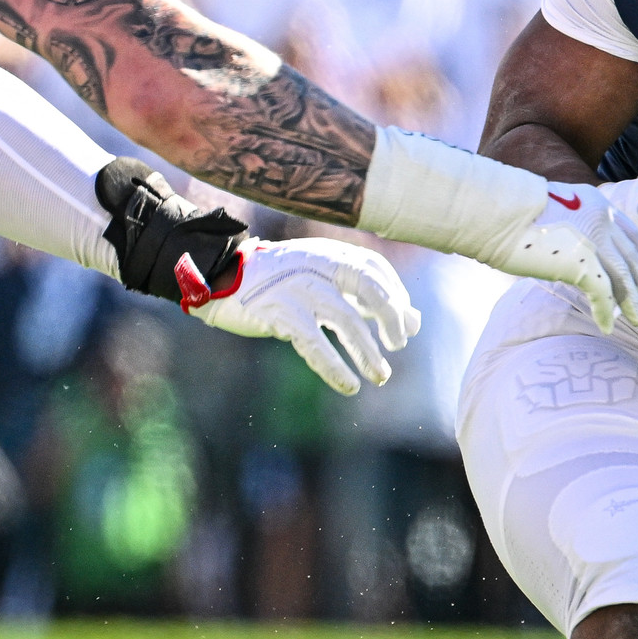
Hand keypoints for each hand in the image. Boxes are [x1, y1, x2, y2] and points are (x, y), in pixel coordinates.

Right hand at [182, 236, 419, 394]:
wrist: (221, 274)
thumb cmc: (280, 278)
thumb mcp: (326, 278)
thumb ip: (368, 296)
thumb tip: (416, 322)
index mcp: (331, 253)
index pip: (376, 270)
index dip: (396, 297)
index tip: (404, 324)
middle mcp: (319, 265)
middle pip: (369, 288)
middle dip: (391, 318)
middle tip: (399, 344)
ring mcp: (300, 288)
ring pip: (346, 320)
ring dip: (367, 351)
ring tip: (380, 375)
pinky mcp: (280, 313)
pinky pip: (314, 344)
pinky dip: (334, 367)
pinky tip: (348, 385)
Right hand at [482, 184, 637, 333]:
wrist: (494, 211)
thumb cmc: (509, 213)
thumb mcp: (552, 213)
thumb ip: (571, 228)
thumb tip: (571, 251)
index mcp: (596, 203)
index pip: (629, 233)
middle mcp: (602, 218)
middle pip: (632, 256)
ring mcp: (594, 239)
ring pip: (624, 277)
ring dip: (633, 302)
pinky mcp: (581, 261)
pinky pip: (603, 294)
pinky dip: (607, 312)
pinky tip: (608, 327)